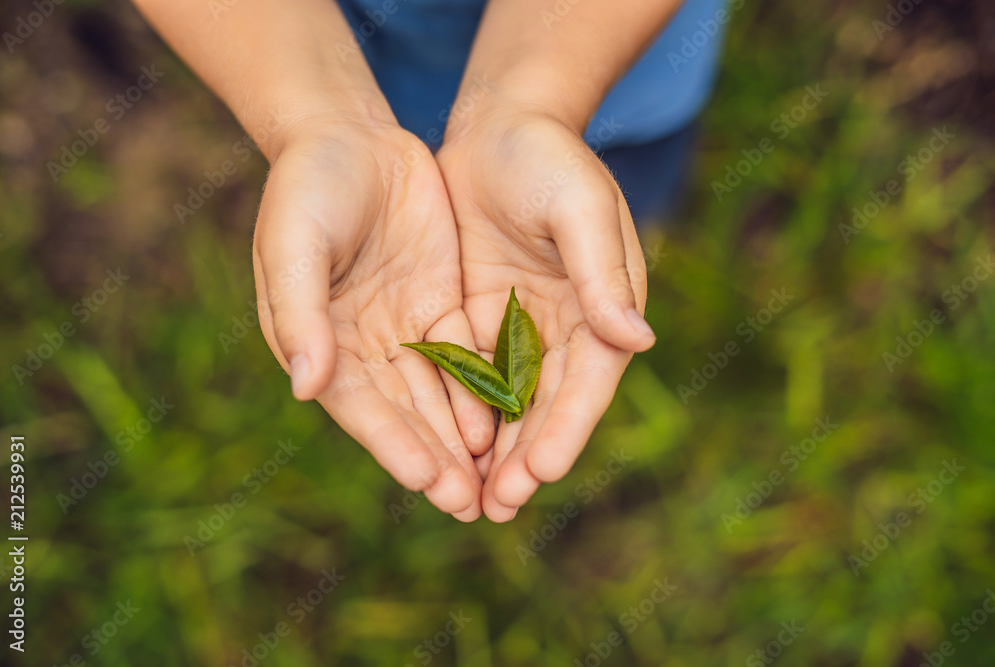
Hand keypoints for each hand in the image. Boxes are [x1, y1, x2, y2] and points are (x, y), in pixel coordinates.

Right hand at [252, 114, 495, 520]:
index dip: (394, 445)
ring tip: (495, 479)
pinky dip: (485, 387)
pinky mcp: (442, 302)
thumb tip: (307, 386)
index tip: (428, 481)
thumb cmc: (307, 185)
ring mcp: (406, 326)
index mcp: (320, 341)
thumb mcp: (295, 241)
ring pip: (442, 392)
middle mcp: (364, 345)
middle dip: (437, 459)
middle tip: (471, 505)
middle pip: (406, 413)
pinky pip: (468, 353)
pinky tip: (508, 418)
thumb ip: (299, 312)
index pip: (362, 405)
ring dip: (465, 436)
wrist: (349, 133)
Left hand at [437, 109, 655, 520]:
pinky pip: (469, 375)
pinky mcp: (478, 319)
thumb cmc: (550, 159)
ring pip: (507, 403)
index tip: (542, 468)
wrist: (501, 127)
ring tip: (470, 499)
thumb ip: (602, 272)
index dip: (567, 427)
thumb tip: (638, 339)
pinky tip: (441, 448)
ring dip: (492, 451)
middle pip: (547, 406)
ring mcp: (520, 328)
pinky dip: (461, 414)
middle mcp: (566, 328)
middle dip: (525, 457)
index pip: (588, 381)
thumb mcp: (579, 207)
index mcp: (603, 308)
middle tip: (499, 506)